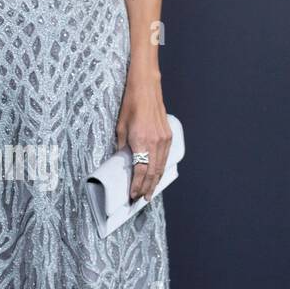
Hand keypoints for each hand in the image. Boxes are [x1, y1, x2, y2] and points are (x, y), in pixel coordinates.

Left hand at [116, 73, 170, 201]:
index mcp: (141, 141)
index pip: (140, 170)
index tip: (132, 195)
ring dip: (155, 181)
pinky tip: (157, 175)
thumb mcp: (120, 126)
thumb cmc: (130, 105)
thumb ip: (122, 145)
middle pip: (152, 172)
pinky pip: (166, 157)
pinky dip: (161, 169)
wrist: (146, 89)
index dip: (136, 185)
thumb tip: (122, 160)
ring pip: (161, 166)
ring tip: (149, 192)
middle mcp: (156, 142)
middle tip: (141, 199)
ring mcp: (165, 139)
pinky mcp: (169, 136)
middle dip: (147, 187)